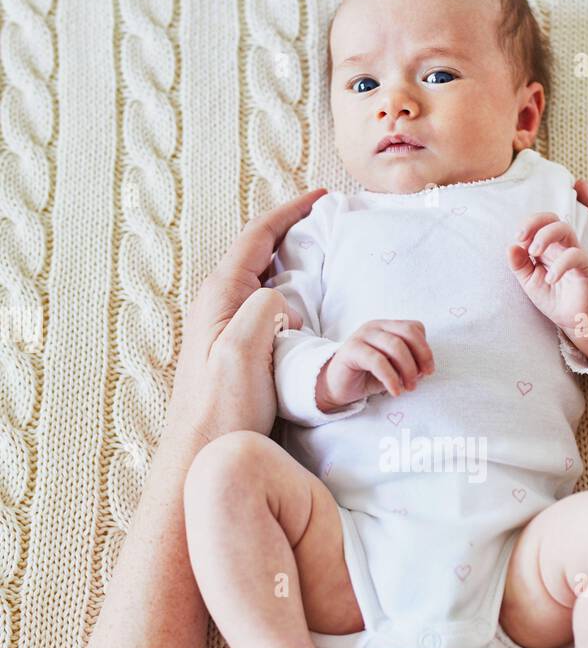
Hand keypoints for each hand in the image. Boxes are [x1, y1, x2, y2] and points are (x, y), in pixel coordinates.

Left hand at [166, 190, 326, 446]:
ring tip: (318, 253)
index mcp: (222, 294)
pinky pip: (262, 303)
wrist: (203, 448)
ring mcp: (222, 324)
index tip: (322, 198)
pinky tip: (303, 304)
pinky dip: (287, 289)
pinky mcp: (230, 346)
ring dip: (288, 259)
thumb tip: (282, 299)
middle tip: (323, 221)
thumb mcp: (243, 349)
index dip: (291, 212)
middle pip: (257, 250)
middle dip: (290, 229)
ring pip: (259, 276)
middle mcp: (218, 302)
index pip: (258, 236)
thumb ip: (264, 309)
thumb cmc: (223, 405)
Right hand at [317, 319, 435, 410]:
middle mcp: (376, 327)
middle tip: (419, 380)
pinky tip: (395, 391)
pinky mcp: (351, 350)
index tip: (427, 371)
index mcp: (388, 327)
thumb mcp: (394, 370)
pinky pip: (378, 361)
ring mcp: (362, 336)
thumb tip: (424, 370)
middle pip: (408, 333)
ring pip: (395, 346)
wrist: (337, 387)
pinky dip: (391, 378)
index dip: (425, 349)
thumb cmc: (368, 376)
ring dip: (407, 370)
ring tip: (408, 388)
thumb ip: (410, 365)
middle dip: (420, 358)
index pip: (415, 328)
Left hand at [507, 211, 587, 362]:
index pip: (539, 223)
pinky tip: (550, 279)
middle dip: (535, 223)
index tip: (517, 237)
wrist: (572, 319)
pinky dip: (560, 264)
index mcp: (548, 247)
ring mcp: (576, 254)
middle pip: (553, 219)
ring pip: (565, 229)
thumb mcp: (529, 282)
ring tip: (534, 254)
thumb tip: (510, 246)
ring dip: (545, 236)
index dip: (527, 224)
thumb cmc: (552, 297)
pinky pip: (576, 255)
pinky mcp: (587, 266)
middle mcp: (562, 246)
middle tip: (522, 239)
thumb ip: (519, 265)